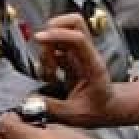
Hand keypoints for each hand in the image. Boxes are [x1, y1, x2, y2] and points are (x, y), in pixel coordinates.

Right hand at [33, 13, 116, 127]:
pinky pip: (55, 48)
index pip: (78, 37)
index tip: (40, 38)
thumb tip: (32, 101)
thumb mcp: (74, 114)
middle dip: (52, 33)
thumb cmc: (97, 109)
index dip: (58, 34)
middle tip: (46, 57)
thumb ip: (52, 107)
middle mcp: (86, 54)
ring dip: (47, 49)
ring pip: (61, 34)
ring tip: (50, 72)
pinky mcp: (70, 57)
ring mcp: (79, 53)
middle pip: (72, 23)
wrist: (106, 107)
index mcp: (93, 64)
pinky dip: (47, 58)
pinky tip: (50, 75)